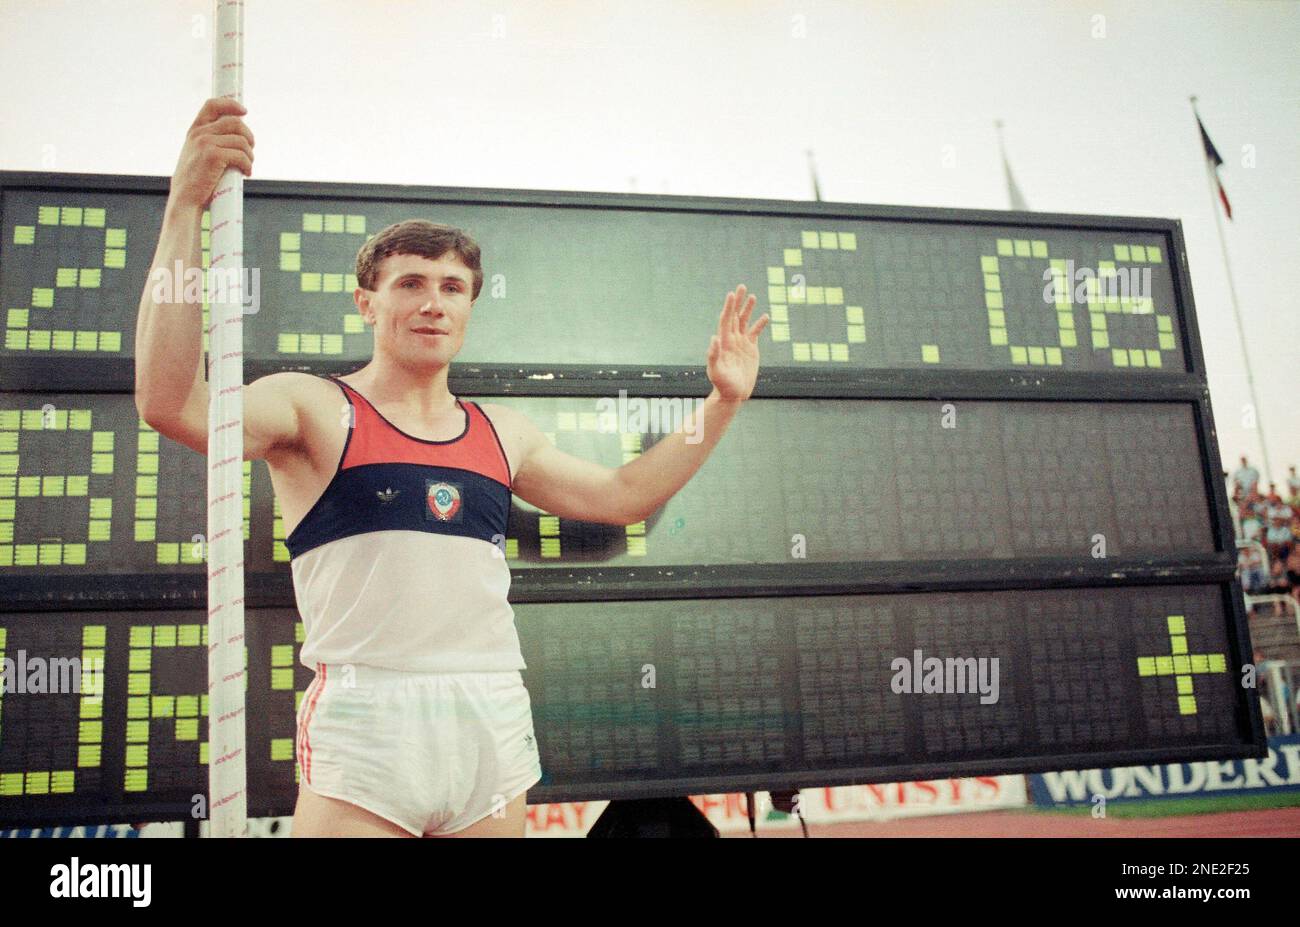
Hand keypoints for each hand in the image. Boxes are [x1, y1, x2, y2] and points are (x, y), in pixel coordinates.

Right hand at [168, 97, 253, 210]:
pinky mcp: (213, 156)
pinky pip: (242, 155)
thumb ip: (211, 144)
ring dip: (250, 155)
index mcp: (195, 131)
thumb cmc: (195, 183)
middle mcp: (199, 133)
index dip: (230, 104)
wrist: (185, 200)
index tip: (244, 111)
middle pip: (235, 122)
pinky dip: (248, 165)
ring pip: (241, 141)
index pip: (212, 105)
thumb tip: (238, 139)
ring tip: (247, 166)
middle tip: (250, 151)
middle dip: (249, 137)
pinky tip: (246, 173)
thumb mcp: (197, 156)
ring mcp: (205, 143)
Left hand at [707, 284, 768, 402]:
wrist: (732, 395)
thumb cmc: (722, 385)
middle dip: (738, 302)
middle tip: (741, 286)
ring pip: (745, 322)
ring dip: (748, 309)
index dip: (729, 307)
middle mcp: (732, 340)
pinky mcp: (750, 350)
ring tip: (752, 296)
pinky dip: (760, 324)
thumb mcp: (716, 371)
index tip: (731, 294)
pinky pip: (755, 333)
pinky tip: (765, 316)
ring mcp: (741, 344)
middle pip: (735, 316)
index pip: (726, 320)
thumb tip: (714, 338)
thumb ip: (713, 356)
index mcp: (724, 342)